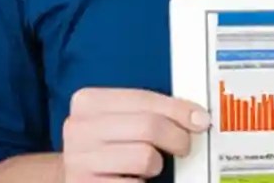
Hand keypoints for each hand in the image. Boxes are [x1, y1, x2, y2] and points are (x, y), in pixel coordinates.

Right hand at [61, 88, 209, 181]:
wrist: (73, 178)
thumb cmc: (104, 148)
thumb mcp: (117, 121)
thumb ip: (148, 112)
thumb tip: (196, 117)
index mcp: (87, 102)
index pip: (143, 99)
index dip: (177, 109)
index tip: (199, 120)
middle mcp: (78, 128)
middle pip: (148, 126)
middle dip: (176, 137)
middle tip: (183, 147)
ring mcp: (80, 160)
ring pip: (145, 157)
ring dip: (156, 165)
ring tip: (148, 166)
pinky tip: (135, 179)